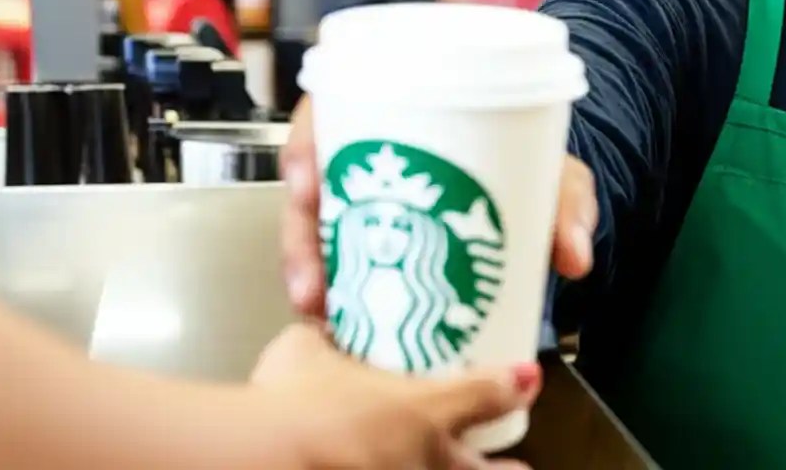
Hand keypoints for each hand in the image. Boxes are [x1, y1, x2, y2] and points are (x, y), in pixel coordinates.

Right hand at [252, 323, 539, 468]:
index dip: (515, 385)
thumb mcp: (303, 353)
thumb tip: (318, 330)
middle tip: (510, 462)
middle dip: (509, 467)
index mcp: (425, 411)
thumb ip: (322, 341)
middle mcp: (430, 462)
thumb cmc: (286, 407)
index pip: (494, 393)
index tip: (524, 378)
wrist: (260, 458)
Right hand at [280, 97, 598, 316]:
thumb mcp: (554, 175)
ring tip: (317, 305)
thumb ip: (568, 206)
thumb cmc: (533, 166)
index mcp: (402, 103)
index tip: (304, 184)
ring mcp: (364, 190)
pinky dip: (329, 283)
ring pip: (312, 222)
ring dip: (308, 266)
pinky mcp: (367, 230)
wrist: (539, 190)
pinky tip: (328, 312)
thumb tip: (574, 254)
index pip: (329, 106)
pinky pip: (332, 253)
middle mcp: (372, 145)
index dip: (305, 143)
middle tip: (313, 277)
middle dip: (300, 229)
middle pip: (308, 175)